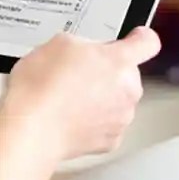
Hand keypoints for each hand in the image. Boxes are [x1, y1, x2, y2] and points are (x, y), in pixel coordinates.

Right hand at [0, 28, 161, 160]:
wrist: (31, 129)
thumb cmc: (42, 88)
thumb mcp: (58, 43)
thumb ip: (83, 44)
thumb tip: (83, 52)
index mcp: (119, 61)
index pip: (148, 42)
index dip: (140, 38)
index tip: (135, 39)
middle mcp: (127, 90)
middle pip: (127, 74)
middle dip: (107, 72)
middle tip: (77, 73)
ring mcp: (121, 117)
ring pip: (118, 100)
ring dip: (101, 97)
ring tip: (68, 97)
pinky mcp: (110, 141)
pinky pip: (107, 124)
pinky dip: (93, 121)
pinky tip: (70, 115)